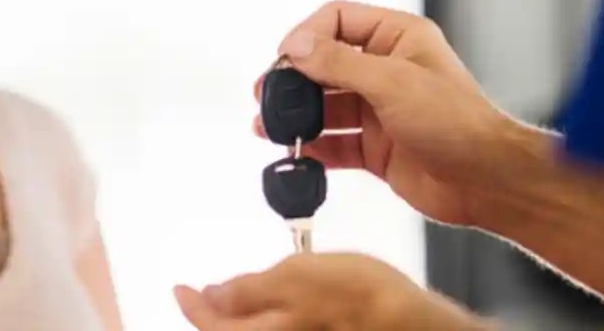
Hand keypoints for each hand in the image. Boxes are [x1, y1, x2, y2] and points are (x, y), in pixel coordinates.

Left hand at [174, 252, 490, 329]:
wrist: (421, 328)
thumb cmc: (365, 303)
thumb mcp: (299, 278)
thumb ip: (250, 288)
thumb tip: (211, 295)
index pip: (213, 328)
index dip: (193, 309)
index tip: (182, 288)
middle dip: (215, 318)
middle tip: (204, 293)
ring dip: (241, 319)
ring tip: (236, 296)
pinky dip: (271, 323)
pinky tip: (276, 309)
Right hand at [255, 0, 518, 225]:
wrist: (488, 182)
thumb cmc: (459, 123)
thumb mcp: (392, 82)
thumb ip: (339, 63)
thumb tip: (296, 46)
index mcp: (398, 38)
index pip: (338, 19)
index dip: (306, 34)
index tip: (284, 57)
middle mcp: (386, 69)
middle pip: (324, 63)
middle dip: (293, 79)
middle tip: (266, 93)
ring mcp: (379, 109)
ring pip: (325, 106)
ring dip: (296, 117)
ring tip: (269, 127)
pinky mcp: (376, 147)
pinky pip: (334, 143)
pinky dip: (313, 148)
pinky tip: (297, 155)